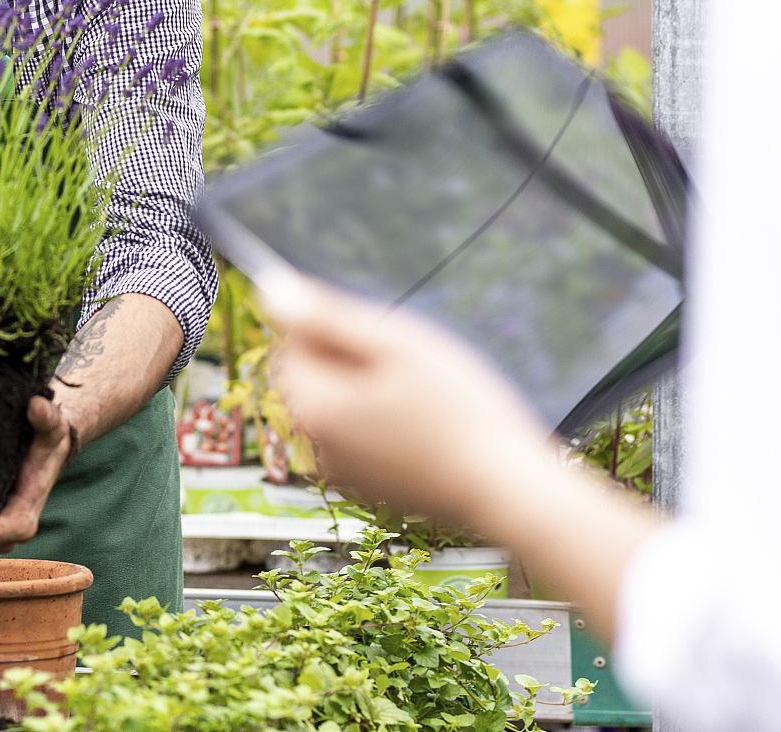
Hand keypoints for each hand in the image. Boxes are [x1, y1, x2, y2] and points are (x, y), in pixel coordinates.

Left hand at [273, 276, 660, 641]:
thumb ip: (328, 316)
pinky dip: (387, 425)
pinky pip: (363, 438)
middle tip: (413, 368)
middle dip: (353, 361)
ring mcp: (342, 473)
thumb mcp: (396, 344)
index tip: (384, 337)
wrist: (507, 491)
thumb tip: (273, 290)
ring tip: (429, 400)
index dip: (335, 329)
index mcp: (314, 406)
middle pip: (315, 376)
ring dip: (372, 392)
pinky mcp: (369, 488)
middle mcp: (315, 445)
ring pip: (342, 406)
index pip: (292, 343)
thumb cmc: (461, 411)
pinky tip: (432, 429)